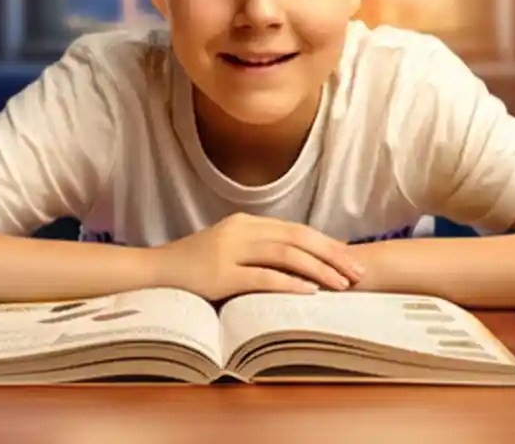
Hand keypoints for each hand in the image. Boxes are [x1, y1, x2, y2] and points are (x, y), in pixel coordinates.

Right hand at [154, 213, 365, 300]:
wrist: (155, 272)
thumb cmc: (194, 266)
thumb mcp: (230, 249)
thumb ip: (259, 250)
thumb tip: (299, 264)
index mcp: (247, 222)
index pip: (297, 229)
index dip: (327, 244)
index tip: (351, 259)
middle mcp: (242, 230)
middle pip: (298, 237)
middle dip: (333, 255)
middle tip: (359, 272)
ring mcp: (230, 250)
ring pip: (286, 254)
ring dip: (319, 269)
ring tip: (342, 283)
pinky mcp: (220, 273)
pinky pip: (262, 276)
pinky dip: (290, 283)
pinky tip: (311, 291)